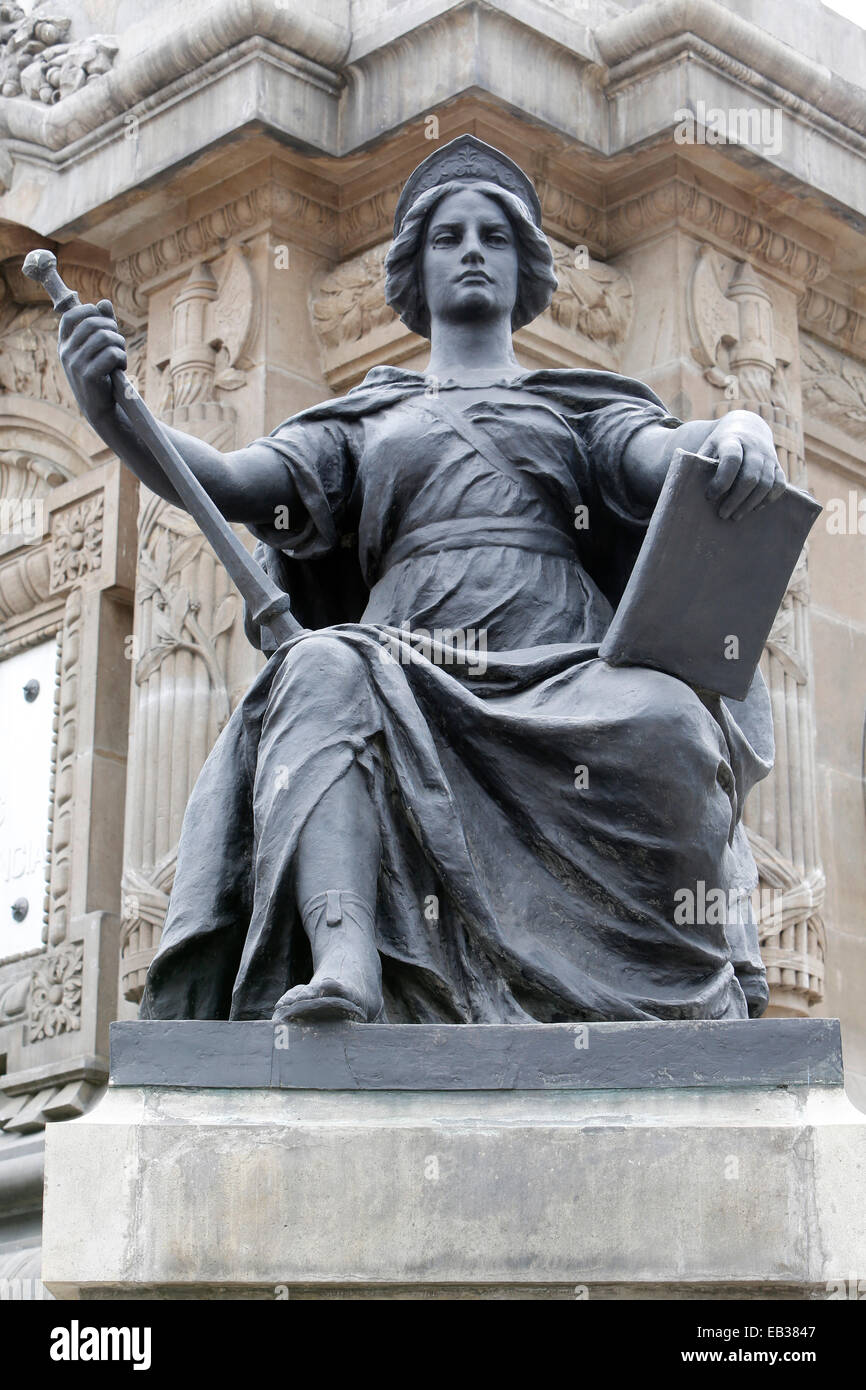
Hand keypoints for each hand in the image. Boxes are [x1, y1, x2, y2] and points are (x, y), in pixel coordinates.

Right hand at [58, 299, 126, 426]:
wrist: (101, 409)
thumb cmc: (101, 376)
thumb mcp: (97, 349)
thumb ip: (101, 326)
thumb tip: (104, 302)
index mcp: (64, 345)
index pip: (69, 316)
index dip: (87, 310)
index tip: (102, 316)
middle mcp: (66, 353)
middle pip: (92, 324)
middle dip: (112, 328)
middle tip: (119, 341)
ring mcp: (75, 365)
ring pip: (104, 338)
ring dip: (119, 344)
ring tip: (121, 355)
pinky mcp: (89, 376)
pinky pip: (111, 354)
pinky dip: (122, 358)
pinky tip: (121, 367)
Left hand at [703, 411, 785, 519]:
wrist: (748, 427)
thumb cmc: (720, 443)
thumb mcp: (708, 447)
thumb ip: (700, 463)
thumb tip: (685, 488)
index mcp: (732, 440)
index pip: (732, 459)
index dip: (722, 480)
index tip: (709, 496)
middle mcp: (754, 447)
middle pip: (751, 476)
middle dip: (736, 499)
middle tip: (722, 514)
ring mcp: (768, 456)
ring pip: (766, 483)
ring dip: (750, 503)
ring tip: (735, 516)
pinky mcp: (777, 465)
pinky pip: (779, 484)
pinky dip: (768, 499)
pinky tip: (753, 509)